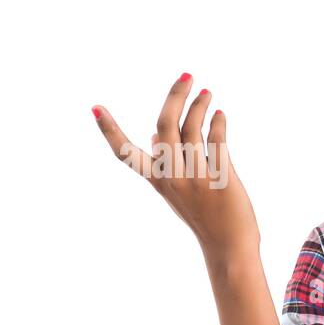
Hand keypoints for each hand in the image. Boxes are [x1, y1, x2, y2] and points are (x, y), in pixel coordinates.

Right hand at [93, 72, 259, 260]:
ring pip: (192, 129)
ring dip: (199, 105)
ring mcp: (196, 177)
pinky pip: (216, 141)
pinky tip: (220, 113)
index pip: (126, 154)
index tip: (95, 108)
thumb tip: (154, 137)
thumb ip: (164, 164)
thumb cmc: (204, 217)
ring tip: (207, 92)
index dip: (110, 131)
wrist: (228, 249)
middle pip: (165, 125)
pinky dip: (217, 123)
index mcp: (157, 180)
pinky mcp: (220, 178)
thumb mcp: (176, 193)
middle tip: (187, 76)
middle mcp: (172, 177)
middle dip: (175, 96)